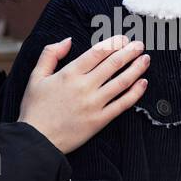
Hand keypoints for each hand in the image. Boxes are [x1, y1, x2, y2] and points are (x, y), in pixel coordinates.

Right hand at [18, 34, 149, 155]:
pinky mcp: (100, 120)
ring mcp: (94, 104)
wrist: (37, 141)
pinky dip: (135, 93)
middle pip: (113, 64)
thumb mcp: (36, 77)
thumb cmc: (34, 109)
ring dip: (136, 68)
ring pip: (121, 82)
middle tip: (140, 45)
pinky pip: (122, 104)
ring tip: (145, 59)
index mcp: (69, 74)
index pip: (98, 52)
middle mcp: (84, 86)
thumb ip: (50, 54)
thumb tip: (68, 40)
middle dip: (129, 51)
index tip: (123, 39)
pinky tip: (143, 83)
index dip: (113, 43)